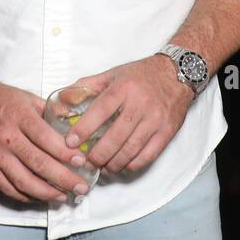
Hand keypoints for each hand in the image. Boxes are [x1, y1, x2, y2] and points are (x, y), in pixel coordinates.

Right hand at [0, 79, 91, 203]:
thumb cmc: (3, 99)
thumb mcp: (29, 98)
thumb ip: (51, 112)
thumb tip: (76, 126)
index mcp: (20, 117)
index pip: (46, 139)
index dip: (66, 153)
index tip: (83, 161)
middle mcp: (7, 138)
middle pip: (38, 163)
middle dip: (63, 178)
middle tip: (81, 186)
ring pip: (24, 181)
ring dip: (47, 193)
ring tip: (64, 196)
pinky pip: (8, 188)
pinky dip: (26, 196)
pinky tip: (41, 197)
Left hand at [66, 55, 193, 174]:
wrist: (178, 72)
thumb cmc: (141, 75)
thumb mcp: (113, 74)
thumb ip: (86, 86)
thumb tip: (61, 99)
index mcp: (124, 88)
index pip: (100, 111)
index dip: (83, 129)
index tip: (70, 142)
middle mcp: (140, 104)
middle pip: (115, 137)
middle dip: (97, 155)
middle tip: (86, 162)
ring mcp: (156, 119)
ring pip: (131, 150)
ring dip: (113, 164)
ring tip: (102, 166)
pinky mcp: (167, 131)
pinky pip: (147, 156)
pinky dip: (132, 165)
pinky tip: (122, 165)